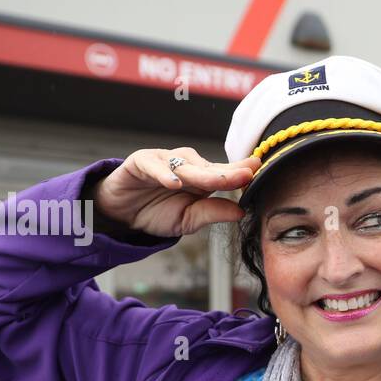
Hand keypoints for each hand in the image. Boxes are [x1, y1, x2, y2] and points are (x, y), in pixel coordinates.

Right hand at [88, 147, 261, 237]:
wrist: (121, 214)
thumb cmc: (156, 213)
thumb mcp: (188, 220)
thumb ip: (212, 213)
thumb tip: (240, 212)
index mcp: (202, 179)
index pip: (224, 173)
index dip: (240, 171)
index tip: (259, 170)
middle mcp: (186, 165)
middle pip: (210, 169)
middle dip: (228, 172)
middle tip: (247, 174)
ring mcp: (165, 160)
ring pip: (186, 165)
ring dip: (200, 174)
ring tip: (216, 182)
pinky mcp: (142, 161)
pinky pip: (154, 165)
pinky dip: (164, 173)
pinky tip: (174, 183)